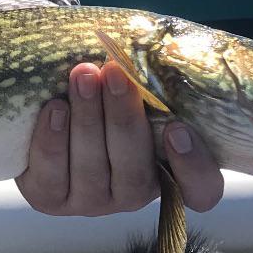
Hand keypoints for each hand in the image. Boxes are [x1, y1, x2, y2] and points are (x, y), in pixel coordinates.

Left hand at [16, 61, 224, 218]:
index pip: (201, 190)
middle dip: (123, 119)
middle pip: (135, 172)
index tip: (178, 128)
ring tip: (82, 76)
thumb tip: (155, 50)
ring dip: (87, 120)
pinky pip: (51, 178)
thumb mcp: (138, 84)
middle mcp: (133, 193)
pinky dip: (52, 141)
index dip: (194, 167)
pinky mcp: (51, 198)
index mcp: (169, 170)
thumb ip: (154, 80)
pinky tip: (55, 108)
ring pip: (92, 171)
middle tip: (116, 72)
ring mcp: (91, 201)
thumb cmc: (108, 88)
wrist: (51, 98)